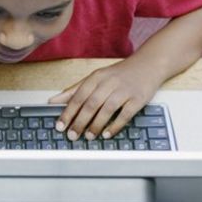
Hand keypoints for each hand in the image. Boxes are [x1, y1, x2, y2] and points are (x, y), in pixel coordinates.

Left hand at [48, 58, 163, 140]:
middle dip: (79, 122)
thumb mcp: (95, 78)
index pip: (78, 96)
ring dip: (96, 125)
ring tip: (88, 136)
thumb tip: (53, 101)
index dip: (68, 112)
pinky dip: (115, 125)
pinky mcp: (138, 98)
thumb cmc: (118, 75)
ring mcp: (124, 90)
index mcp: (96, 77)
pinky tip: (106, 134)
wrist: (148, 65)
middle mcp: (109, 82)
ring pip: (107, 109)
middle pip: (91, 104)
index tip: (60, 126)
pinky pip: (125, 114)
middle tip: (72, 135)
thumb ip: (74, 90)